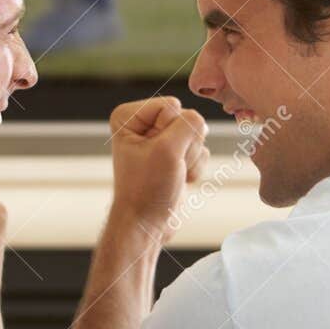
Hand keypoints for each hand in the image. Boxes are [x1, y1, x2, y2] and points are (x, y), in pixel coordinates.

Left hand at [107, 97, 209, 239]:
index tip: (157, 154)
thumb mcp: (167, 150)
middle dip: (184, 145)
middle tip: (168, 166)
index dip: (171, 131)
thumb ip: (189, 124)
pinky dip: (194, 167)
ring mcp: (161, 139)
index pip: (171, 106)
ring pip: (196, 134)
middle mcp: (143, 124)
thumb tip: (201, 121)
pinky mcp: (175, 153)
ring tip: (172, 174)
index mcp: (128, 117)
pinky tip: (178, 179)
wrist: (147, 223)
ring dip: (190, 158)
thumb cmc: (146, 189)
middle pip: (186, 118)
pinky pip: (200, 149)